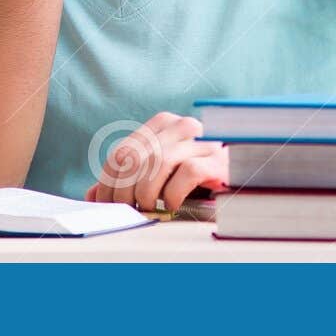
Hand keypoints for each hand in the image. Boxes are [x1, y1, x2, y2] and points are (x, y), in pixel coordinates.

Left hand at [83, 112, 226, 212]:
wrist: (243, 178)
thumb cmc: (196, 179)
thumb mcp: (158, 175)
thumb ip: (128, 179)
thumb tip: (92, 195)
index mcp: (162, 124)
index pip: (122, 153)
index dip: (109, 183)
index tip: (107, 207)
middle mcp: (180, 126)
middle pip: (136, 157)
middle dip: (125, 191)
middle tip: (128, 211)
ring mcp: (201, 141)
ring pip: (157, 162)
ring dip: (147, 193)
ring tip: (150, 209)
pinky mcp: (217, 160)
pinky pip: (187, 172)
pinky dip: (173, 193)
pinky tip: (173, 205)